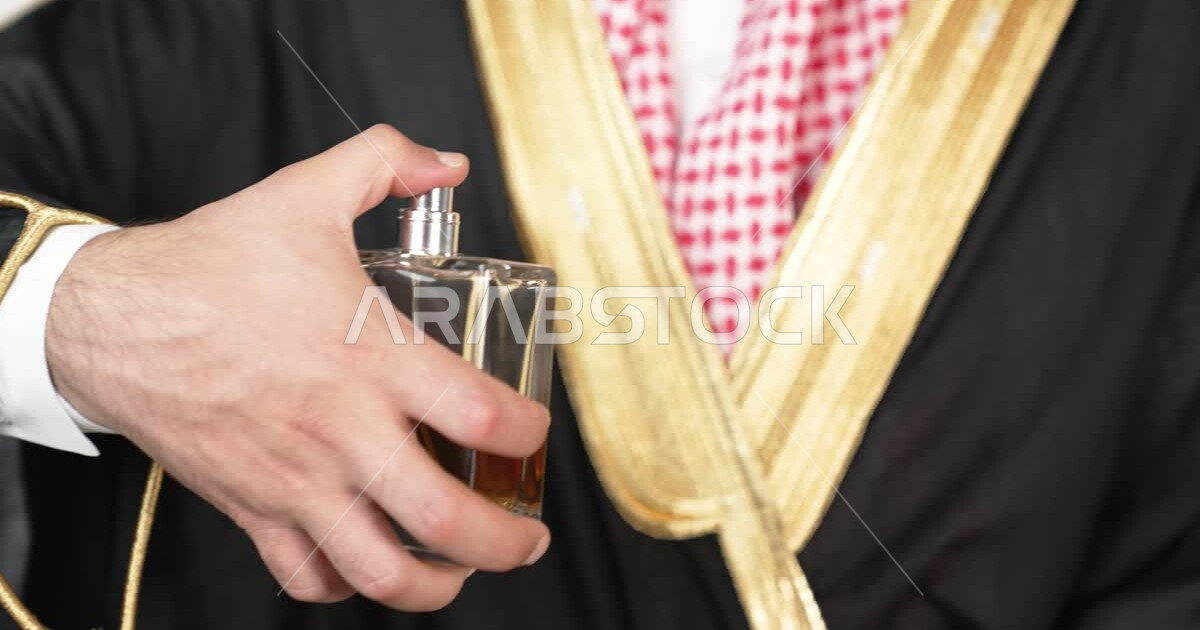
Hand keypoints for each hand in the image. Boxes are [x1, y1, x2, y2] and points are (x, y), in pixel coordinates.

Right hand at [45, 125, 551, 609]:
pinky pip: (307, 576)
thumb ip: (386, 164)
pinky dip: (347, 586)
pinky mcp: (253, 506)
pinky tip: (369, 563)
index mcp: (370, 357)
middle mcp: (341, 430)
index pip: (482, 415)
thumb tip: (448, 162)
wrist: (113, 316)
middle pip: (446, 517)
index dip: (528, 434)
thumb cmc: (211, 264)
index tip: (533, 432)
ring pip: (380, 569)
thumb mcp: (307, 193)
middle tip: (529, 538)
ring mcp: (296, 478)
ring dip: (437, 585)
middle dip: (506, 543)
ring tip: (463, 571)